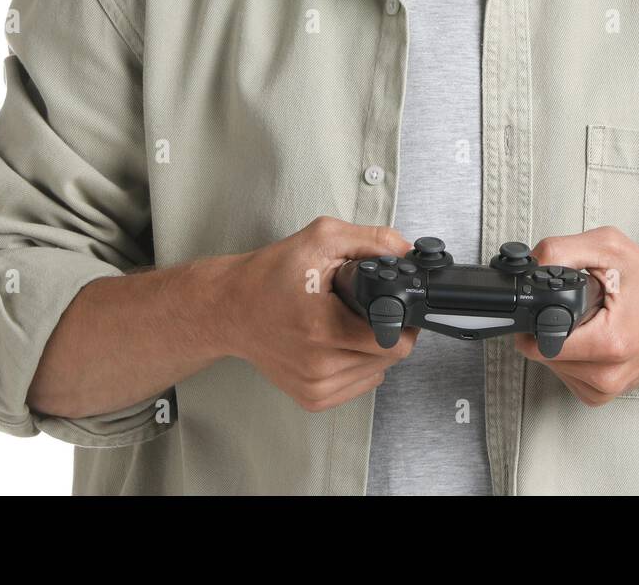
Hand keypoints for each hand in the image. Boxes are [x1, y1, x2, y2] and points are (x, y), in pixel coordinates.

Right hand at [214, 216, 419, 411]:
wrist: (229, 308)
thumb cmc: (270, 273)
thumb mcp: (322, 238)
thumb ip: (372, 241)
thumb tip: (409, 253)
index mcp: (321, 328)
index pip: (392, 340)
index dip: (404, 317)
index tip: (396, 301)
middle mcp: (318, 365)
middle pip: (390, 357)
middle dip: (391, 329)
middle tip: (370, 306)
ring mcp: (314, 386)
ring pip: (378, 372)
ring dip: (375, 347)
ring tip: (349, 321)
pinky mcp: (311, 398)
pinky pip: (359, 384)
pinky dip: (360, 363)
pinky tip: (341, 340)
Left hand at [514, 225, 638, 404]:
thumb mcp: (610, 248)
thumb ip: (562, 251)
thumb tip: (530, 264)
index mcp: (610, 343)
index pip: (540, 342)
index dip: (533, 317)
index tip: (541, 302)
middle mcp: (608, 374)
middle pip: (542, 353)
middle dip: (547, 325)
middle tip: (574, 304)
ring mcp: (606, 389)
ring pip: (551, 365)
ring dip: (558, 340)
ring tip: (586, 319)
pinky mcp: (604, 394)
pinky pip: (566, 376)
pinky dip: (569, 355)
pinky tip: (588, 336)